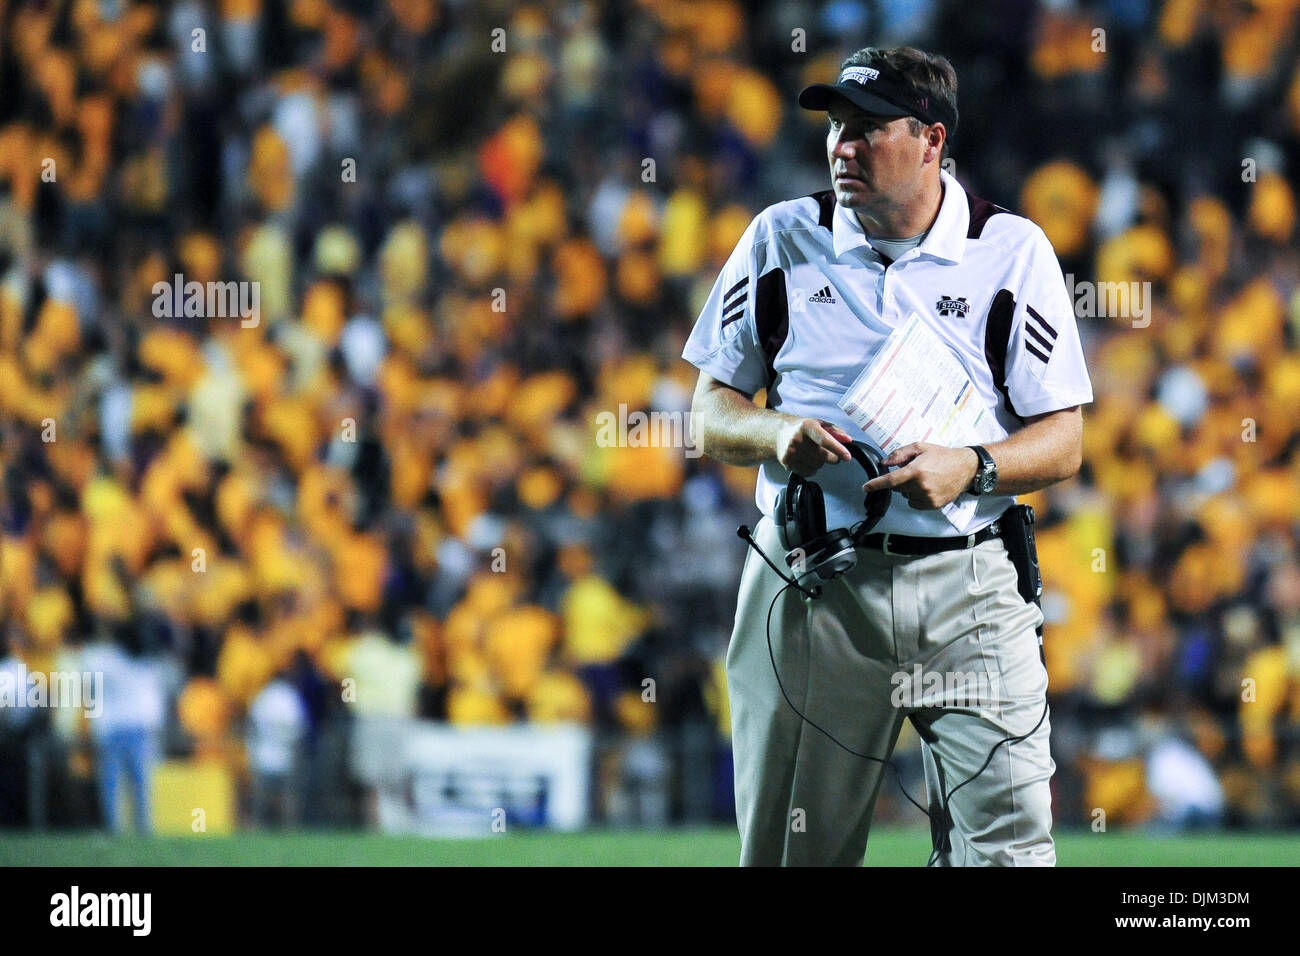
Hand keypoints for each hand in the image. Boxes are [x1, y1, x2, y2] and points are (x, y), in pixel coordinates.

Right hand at [775, 418, 851, 476]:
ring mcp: (791, 452)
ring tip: (814, 454)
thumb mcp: (819, 424)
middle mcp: (797, 439)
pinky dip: (812, 468)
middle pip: (823, 456)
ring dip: (821, 462)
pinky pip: (808, 472)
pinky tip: (807, 460)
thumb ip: (835, 431)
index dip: (838, 449)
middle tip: (831, 453)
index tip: (847, 456)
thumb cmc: (802, 429)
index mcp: (807, 426)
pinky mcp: (787, 462)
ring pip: (817, 465)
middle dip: (833, 457)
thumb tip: (848, 440)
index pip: (824, 440)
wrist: (779, 433)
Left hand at [863, 443, 979, 509]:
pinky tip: (927, 487)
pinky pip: (915, 503)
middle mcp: (921, 486)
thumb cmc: (942, 456)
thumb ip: (900, 454)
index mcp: (916, 471)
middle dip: (900, 480)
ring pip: (906, 496)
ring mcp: (928, 497)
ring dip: (909, 489)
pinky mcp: (933, 505)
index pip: (891, 481)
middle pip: (897, 488)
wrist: (965, 468)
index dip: (876, 485)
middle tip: (913, 471)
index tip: (866, 487)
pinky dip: (916, 496)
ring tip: (924, 478)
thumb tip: (885, 463)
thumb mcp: (920, 447)